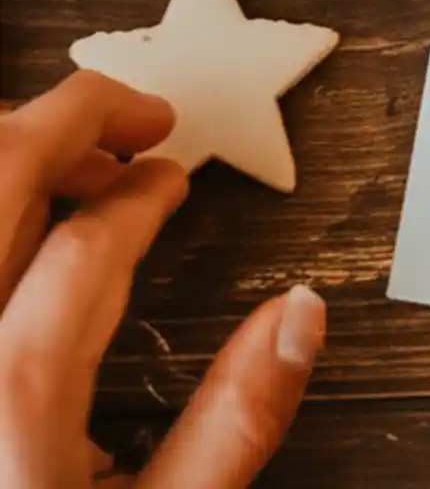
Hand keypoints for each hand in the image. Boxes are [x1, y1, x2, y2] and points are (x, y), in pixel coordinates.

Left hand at [0, 71, 325, 487]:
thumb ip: (237, 419)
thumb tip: (298, 312)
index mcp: (12, 397)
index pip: (88, 246)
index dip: (144, 194)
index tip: (175, 175)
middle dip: (67, 117)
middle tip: (133, 112)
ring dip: (7, 147)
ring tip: (68, 152)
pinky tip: (10, 207)